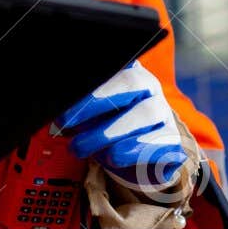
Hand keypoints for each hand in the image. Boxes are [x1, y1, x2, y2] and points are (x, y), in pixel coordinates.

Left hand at [58, 61, 189, 193]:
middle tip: (66, 121)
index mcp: (130, 72)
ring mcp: (165, 114)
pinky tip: (113, 157)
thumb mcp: (89, 113)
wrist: (136, 160)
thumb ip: (76, 106)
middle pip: (130, 83)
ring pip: (146, 113)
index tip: (65, 102)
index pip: (114, 68)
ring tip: (81, 147)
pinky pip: (159, 142)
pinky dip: (133, 151)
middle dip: (96, 100)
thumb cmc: (108, 127)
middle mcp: (151, 88)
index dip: (90, 82)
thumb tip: (54, 104)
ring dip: (110, 131)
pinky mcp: (173, 142)